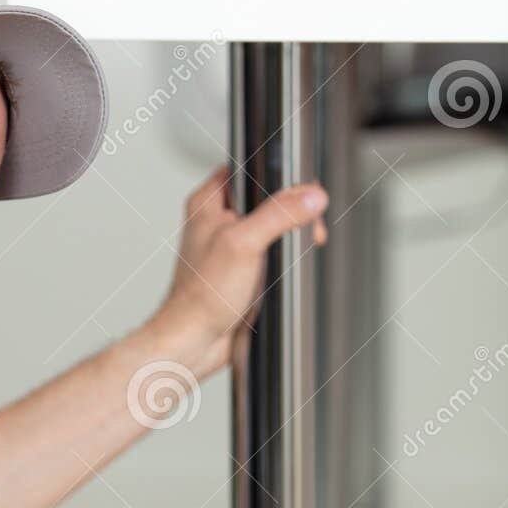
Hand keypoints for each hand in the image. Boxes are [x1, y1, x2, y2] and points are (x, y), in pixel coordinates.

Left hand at [153, 167, 328, 379]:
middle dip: (293, 212)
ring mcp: (231, 243)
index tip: (302, 193)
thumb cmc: (201, 296)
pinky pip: (272, 252)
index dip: (281, 177)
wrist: (195, 340)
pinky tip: (284, 271)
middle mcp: (218, 218)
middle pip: (269, 197)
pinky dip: (284, 259)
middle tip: (305, 228)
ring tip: (298, 249)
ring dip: (291, 238)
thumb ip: (279, 215)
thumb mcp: (243, 245)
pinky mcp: (241, 267)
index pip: (252, 166)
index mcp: (209, 200)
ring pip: (274, 225)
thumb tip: (311, 197)